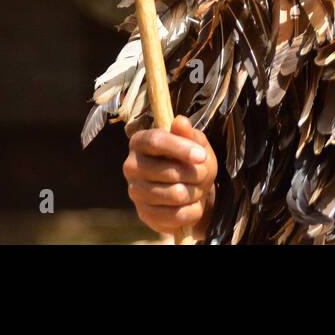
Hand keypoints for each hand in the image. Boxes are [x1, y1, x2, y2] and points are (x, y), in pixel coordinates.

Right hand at [124, 115, 217, 239]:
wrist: (192, 192)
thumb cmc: (192, 161)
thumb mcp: (196, 144)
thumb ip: (189, 134)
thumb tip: (180, 121)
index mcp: (140, 141)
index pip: (156, 141)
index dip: (180, 148)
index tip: (202, 155)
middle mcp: (131, 166)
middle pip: (169, 171)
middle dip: (196, 174)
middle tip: (202, 173)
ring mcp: (135, 192)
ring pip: (175, 194)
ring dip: (196, 192)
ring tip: (197, 187)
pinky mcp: (144, 214)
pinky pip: (177, 215)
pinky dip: (194, 209)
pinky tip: (192, 203)